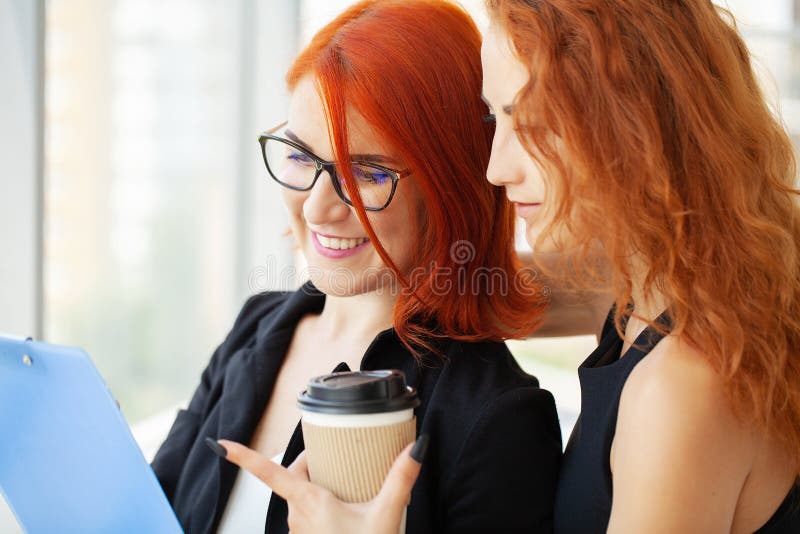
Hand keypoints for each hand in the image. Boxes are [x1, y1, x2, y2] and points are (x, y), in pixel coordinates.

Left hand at [207, 435, 427, 533]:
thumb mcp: (386, 515)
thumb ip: (401, 479)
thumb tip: (416, 448)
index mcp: (310, 502)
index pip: (270, 474)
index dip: (244, 458)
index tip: (221, 444)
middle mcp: (298, 516)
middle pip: (292, 477)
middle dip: (308, 462)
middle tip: (333, 454)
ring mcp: (301, 532)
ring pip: (299, 497)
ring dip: (315, 485)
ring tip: (344, 482)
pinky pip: (307, 515)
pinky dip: (319, 504)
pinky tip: (344, 509)